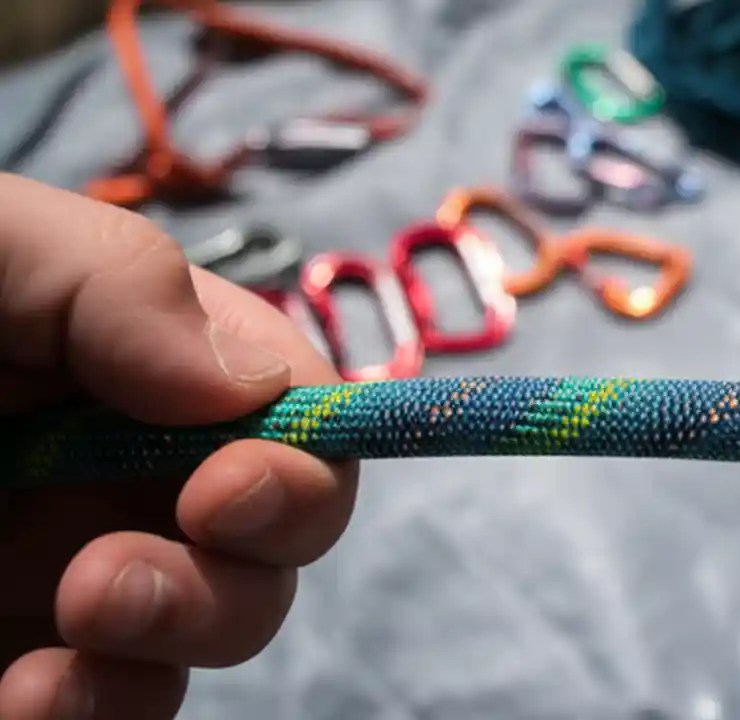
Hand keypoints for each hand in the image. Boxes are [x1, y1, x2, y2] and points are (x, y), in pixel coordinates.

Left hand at [0, 174, 358, 718]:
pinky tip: (24, 698)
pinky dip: (100, 715)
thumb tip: (251, 384)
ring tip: (54, 659)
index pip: (294, 409)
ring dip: (177, 648)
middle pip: (284, 535)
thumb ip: (111, 282)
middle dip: (238, 572)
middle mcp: (131, 466)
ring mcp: (84, 571)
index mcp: (138, 360)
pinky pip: (122, 707)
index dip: (301, 459)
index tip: (227, 492)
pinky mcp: (37, 660)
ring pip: (222, 630)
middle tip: (108, 585)